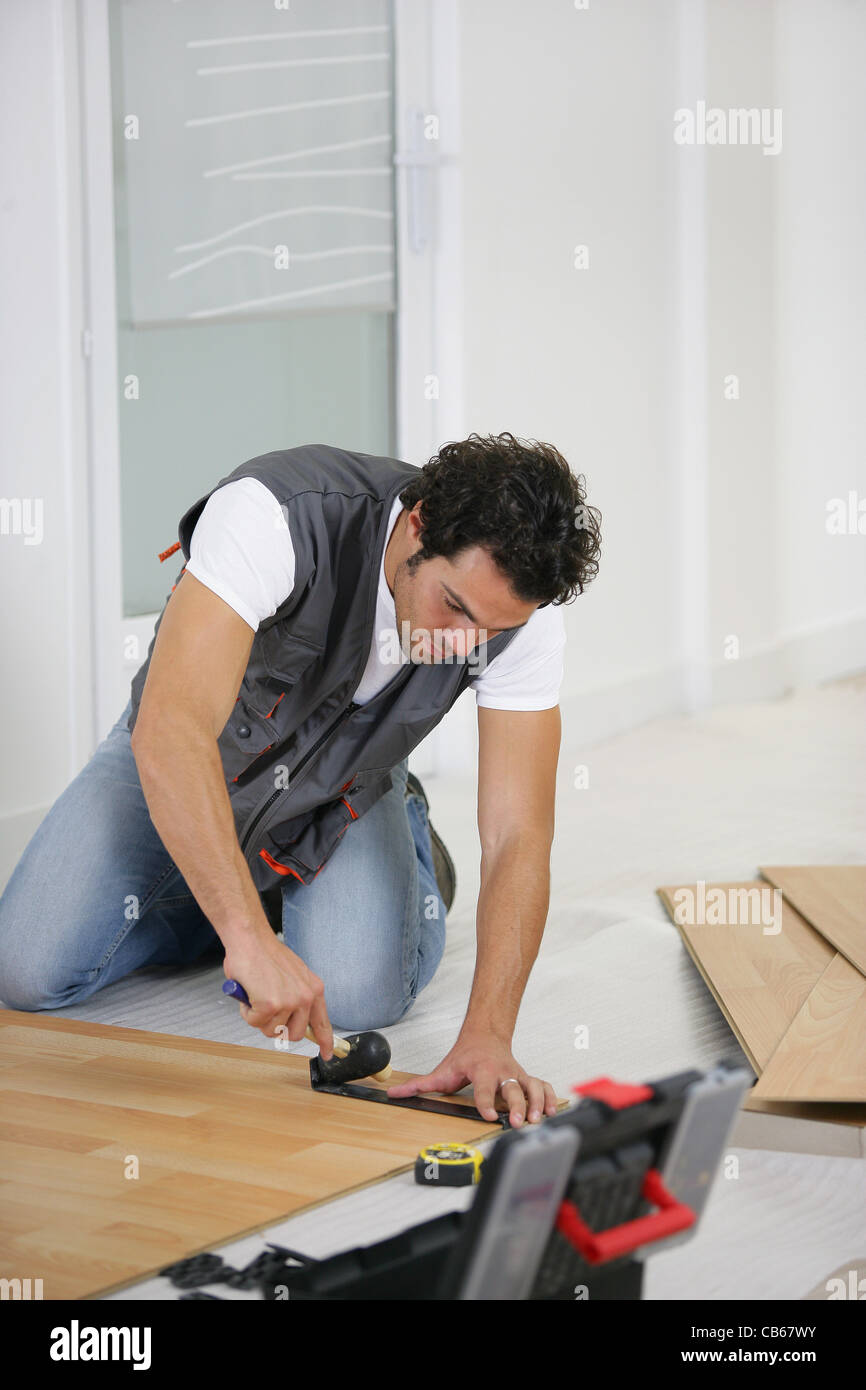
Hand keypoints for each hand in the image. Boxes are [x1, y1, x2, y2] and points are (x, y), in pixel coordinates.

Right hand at [224, 929, 333, 1058]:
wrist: (250, 938)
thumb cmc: (265, 955)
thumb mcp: (292, 976)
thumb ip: (296, 998)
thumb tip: (290, 1020)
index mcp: (314, 989)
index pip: (322, 1023)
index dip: (325, 1041)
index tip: (328, 1054)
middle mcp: (306, 997)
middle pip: (293, 1034)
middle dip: (276, 1027)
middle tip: (265, 1009)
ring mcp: (289, 1001)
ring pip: (271, 1031)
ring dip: (258, 1017)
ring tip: (256, 995)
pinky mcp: (271, 1005)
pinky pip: (254, 1022)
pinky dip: (246, 1011)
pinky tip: (248, 993)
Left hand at [386, 1026, 558, 1126]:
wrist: (485, 1035)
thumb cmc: (466, 1056)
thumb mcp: (442, 1070)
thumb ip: (419, 1085)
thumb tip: (394, 1093)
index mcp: (481, 1070)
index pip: (483, 1087)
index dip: (485, 1102)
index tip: (488, 1115)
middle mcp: (502, 1072)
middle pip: (512, 1088)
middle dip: (517, 1106)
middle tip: (517, 1123)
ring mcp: (517, 1074)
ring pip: (532, 1086)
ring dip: (537, 1103)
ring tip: (538, 1120)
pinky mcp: (527, 1078)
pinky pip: (543, 1086)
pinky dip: (550, 1098)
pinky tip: (552, 1113)